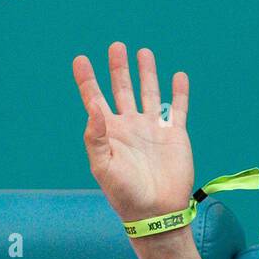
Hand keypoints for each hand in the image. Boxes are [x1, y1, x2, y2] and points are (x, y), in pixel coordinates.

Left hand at [72, 42, 193, 221]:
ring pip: (149, 92)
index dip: (87, 80)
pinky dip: (179, 92)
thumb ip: (96, 136)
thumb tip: (93, 106)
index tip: (80, 60)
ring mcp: (152, 129)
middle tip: (116, 46)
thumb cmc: (124, 193)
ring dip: (146, 73)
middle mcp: (129, 126)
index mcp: (109, 133)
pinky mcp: (174, 134)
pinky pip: (178, 108)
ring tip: (143, 52)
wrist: (155, 211)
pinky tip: (178, 76)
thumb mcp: (103, 166)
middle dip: (118, 68)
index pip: (94, 100)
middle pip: (122, 89)